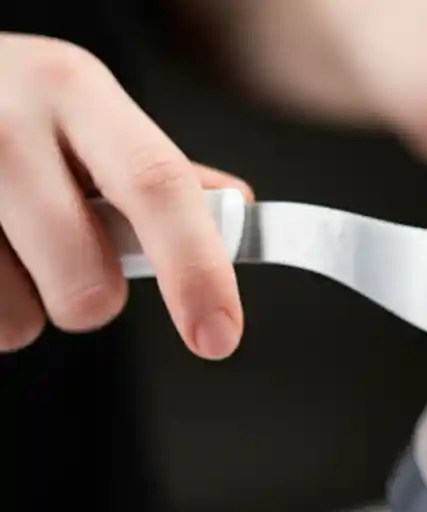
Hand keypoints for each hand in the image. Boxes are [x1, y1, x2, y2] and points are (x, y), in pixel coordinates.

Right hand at [0, 33, 248, 357]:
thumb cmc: (6, 107)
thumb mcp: (80, 110)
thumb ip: (154, 169)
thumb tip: (235, 212)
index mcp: (75, 91)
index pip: (159, 187)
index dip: (198, 270)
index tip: (219, 336)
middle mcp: (5, 124)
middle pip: (88, 281)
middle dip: (94, 300)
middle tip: (73, 262)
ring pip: (18, 317)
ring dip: (23, 307)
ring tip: (4, 248)